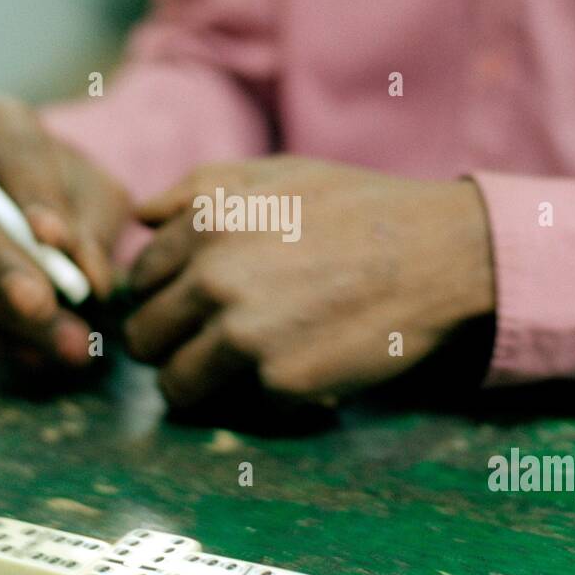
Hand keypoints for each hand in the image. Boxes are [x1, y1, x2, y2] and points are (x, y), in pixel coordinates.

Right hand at [0, 96, 130, 366]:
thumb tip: (91, 285)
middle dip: (7, 268)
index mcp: (0, 121)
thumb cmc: (72, 193)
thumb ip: (96, 231)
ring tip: (66, 349)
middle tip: (45, 308)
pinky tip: (34, 357)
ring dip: (6, 317)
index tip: (57, 238)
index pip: (15, 153)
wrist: (33, 202)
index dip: (34, 197)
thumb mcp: (99, 197)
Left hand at [125, 158, 494, 406]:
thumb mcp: (274, 173)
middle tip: (204, 344)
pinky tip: (293, 366)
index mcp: (204, 223)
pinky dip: (259, 394)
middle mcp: (212, 278)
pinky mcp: (278, 380)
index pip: (139, 281)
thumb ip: (197, 188)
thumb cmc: (356, 208)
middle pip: (143, 338)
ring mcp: (242, 333)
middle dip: (168, 344)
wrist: (436, 254)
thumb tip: (141, 217)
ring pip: (175, 384)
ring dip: (195, 383)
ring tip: (231, 372)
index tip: (189, 305)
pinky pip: (241, 401)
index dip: (163, 296)